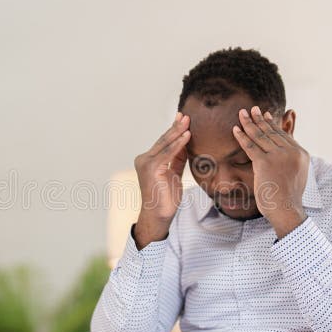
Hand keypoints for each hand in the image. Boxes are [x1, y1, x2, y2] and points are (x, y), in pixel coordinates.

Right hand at [133, 112, 190, 247]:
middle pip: (163, 140)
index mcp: (148, 160)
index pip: (163, 142)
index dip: (173, 130)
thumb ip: (177, 159)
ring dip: (177, 131)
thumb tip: (185, 144)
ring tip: (188, 121)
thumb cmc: (166, 198)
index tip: (182, 118)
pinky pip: (168, 153)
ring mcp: (146, 163)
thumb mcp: (174, 174)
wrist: (159, 216)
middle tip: (186, 115)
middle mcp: (144, 159)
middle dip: (176, 127)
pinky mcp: (151, 168)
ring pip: (165, 144)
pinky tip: (187, 135)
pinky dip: (178, 144)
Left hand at [232, 105, 309, 237]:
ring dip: (249, 123)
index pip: (282, 135)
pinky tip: (235, 129)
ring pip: (260, 137)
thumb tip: (285, 153)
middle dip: (259, 119)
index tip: (264, 115)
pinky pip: (251, 146)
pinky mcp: (265, 163)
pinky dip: (241, 137)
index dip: (271, 124)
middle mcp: (291, 152)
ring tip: (242, 114)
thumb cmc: (288, 196)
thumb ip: (290, 161)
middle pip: (271, 132)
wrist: (286, 210)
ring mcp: (279, 157)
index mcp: (300, 153)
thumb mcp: (295, 174)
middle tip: (251, 109)